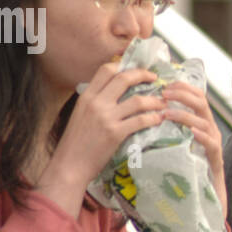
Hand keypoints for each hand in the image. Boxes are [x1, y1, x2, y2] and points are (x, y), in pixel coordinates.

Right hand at [48, 62, 168, 190]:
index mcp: (87, 96)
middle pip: (124, 78)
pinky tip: (159, 119)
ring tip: (162, 103)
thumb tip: (114, 93)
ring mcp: (106, 118)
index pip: (106, 70)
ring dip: (154, 101)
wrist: (69, 165)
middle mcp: (96, 103)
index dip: (124, 65)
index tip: (136, 70)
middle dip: (143, 75)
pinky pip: (140, 120)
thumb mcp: (80, 114)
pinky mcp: (115, 133)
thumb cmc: (75, 143)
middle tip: (154, 79)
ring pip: (137, 100)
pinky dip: (153, 118)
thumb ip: (95, 102)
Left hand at [159, 80, 228, 216]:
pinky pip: (211, 143)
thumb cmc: (183, 168)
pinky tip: (191, 133)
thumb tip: (140, 114)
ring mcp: (213, 143)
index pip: (194, 95)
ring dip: (185, 115)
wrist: (202, 196)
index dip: (181, 86)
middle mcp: (208, 128)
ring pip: (204, 121)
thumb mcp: (172, 144)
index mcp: (198, 121)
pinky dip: (201, 136)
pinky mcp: (215, 159)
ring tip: (167, 113)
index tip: (163, 83)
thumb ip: (164, 128)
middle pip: (201, 102)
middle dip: (183, 94)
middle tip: (164, 93)